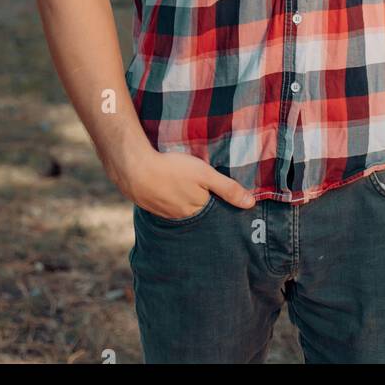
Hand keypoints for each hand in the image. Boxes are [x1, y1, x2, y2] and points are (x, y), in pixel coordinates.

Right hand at [122, 147, 255, 218]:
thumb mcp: (205, 174)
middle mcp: (180, 216)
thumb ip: (227, 188)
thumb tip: (250, 204)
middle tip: (200, 190)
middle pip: (195, 211)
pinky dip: (167, 198)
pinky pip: (163, 204)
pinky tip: (166, 187)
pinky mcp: (149, 204)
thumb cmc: (173, 169)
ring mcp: (163, 212)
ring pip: (178, 208)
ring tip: (183, 188)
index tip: (219, 197)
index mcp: (196, 210)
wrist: (134, 169)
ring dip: (181, 200)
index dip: (216, 202)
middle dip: (199, 203)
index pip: (212, 211)